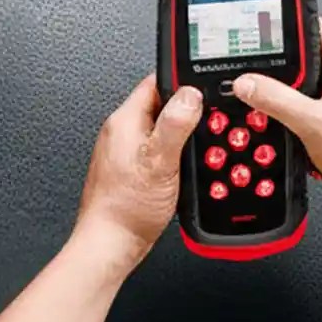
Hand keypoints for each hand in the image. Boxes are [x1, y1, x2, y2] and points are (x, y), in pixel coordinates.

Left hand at [75, 74, 202, 260]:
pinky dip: (173, 151)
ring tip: (199, 143)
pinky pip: (156, 146)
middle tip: (209, 119)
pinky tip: (183, 164)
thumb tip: (190, 94)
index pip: (155, 81)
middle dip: (186, 109)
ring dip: (180, 132)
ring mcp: (124, 148)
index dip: (182, 80)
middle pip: (160, 104)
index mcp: (124, 120)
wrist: (111, 241)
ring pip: (160, 127)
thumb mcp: (160, 161)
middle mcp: (121, 130)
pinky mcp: (130, 166)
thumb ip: (175, 125)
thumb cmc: (127, 207)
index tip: (204, 86)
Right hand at [232, 18, 321, 209]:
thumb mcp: (310, 123)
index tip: (259, 33)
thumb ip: (274, 99)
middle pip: (309, 54)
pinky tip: (297, 124)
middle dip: (283, 67)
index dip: (284, 26)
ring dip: (294, 91)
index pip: (312, 26)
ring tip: (277, 104)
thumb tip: (247, 83)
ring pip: (314, 79)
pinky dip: (305, 107)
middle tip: (260, 77)